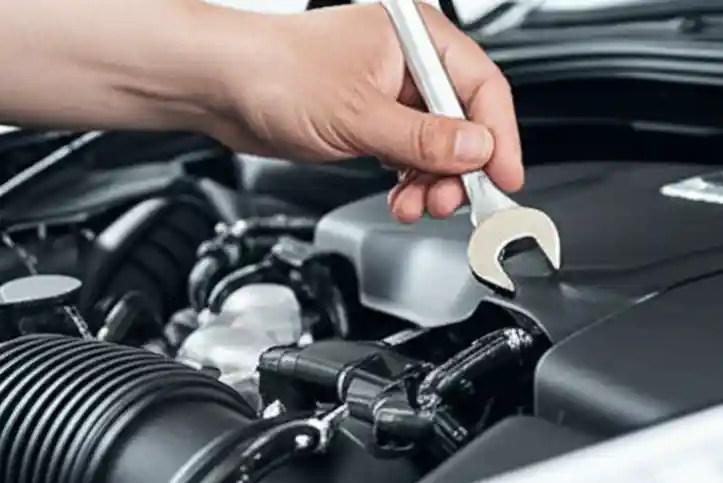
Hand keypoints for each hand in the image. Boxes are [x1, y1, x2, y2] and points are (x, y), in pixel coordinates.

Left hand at [207, 2, 521, 223]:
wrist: (219, 86)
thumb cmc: (274, 72)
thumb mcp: (358, 113)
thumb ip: (422, 137)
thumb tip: (476, 150)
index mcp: (416, 38)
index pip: (482, 88)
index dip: (499, 137)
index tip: (503, 177)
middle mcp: (409, 63)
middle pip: (463, 123)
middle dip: (460, 169)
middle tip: (453, 200)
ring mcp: (391, 94)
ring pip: (437, 147)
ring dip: (432, 183)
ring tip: (418, 204)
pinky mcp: (372, 121)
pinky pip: (410, 156)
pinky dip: (410, 182)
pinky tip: (400, 197)